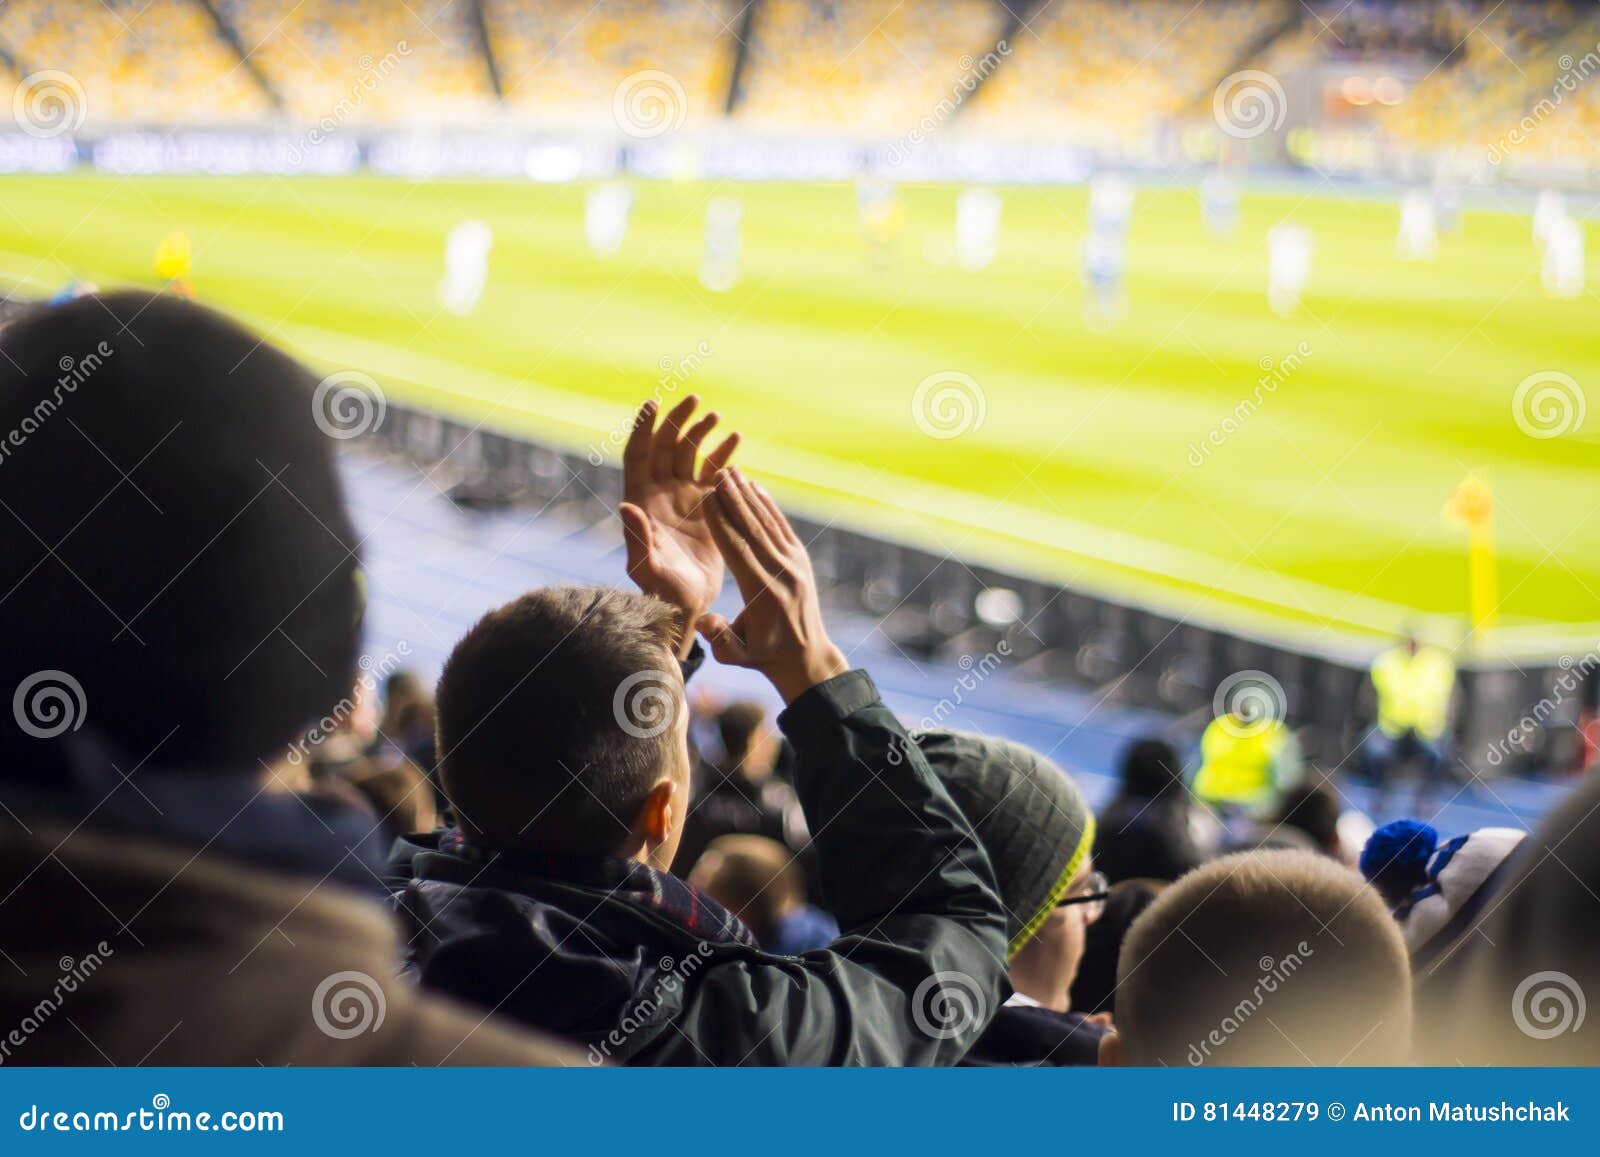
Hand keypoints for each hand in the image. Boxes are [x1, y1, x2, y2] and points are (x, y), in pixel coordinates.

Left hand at [620, 396, 739, 657]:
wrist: (687, 605)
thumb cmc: (661, 592)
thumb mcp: (646, 568)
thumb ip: (637, 538)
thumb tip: (627, 505)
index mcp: (641, 501)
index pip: (638, 455)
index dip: (644, 428)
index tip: (653, 404)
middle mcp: (660, 493)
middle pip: (666, 446)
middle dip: (678, 421)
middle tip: (694, 400)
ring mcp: (684, 497)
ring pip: (691, 454)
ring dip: (701, 432)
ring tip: (716, 417)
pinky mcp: (707, 506)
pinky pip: (715, 472)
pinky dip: (723, 454)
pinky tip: (735, 438)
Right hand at [698, 468, 847, 702]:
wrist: (807, 657)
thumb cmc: (764, 657)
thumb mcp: (738, 656)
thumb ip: (720, 640)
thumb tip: (705, 621)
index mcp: (762, 592)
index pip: (738, 550)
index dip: (722, 522)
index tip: (706, 497)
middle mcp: (781, 572)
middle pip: (752, 528)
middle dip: (734, 498)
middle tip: (718, 472)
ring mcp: (794, 564)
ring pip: (767, 522)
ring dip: (749, 495)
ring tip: (732, 471)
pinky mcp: (800, 559)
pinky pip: (781, 527)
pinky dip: (768, 505)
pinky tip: (756, 487)